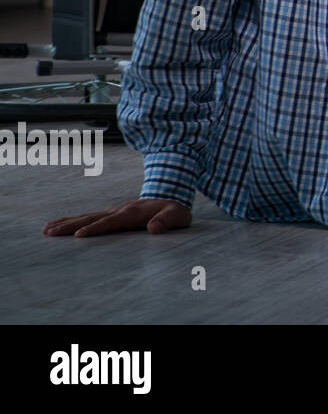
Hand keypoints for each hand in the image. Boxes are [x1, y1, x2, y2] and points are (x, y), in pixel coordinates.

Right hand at [43, 198, 192, 236]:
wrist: (171, 194)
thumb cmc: (174, 210)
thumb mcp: (178, 216)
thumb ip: (167, 221)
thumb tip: (155, 228)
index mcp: (133, 213)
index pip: (111, 222)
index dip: (96, 228)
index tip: (79, 235)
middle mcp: (119, 210)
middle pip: (91, 218)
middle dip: (71, 225)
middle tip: (50, 232)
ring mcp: (113, 211)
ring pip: (86, 216)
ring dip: (67, 222)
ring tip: (47, 229)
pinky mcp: (111, 214)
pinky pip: (89, 217)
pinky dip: (73, 221)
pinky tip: (59, 225)